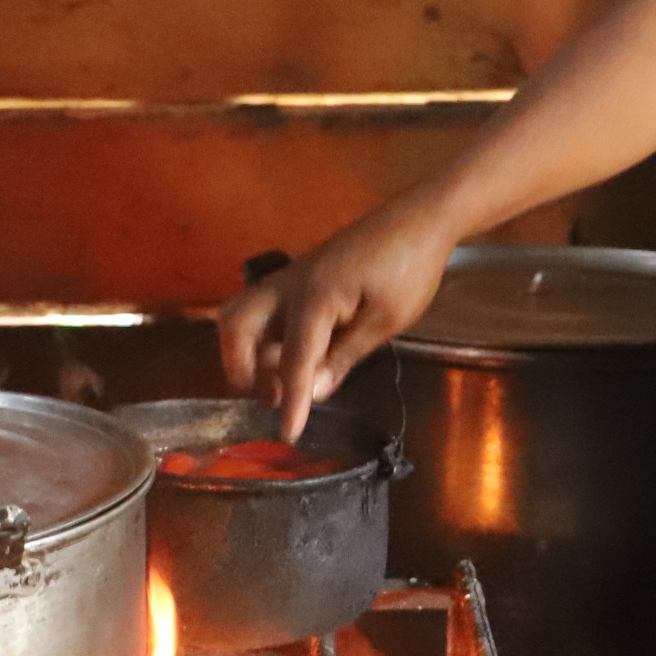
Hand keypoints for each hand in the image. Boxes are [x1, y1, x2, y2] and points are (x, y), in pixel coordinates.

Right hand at [214, 195, 458, 441]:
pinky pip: (262, 309)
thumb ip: (344, 356)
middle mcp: (290, 284)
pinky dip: (264, 337)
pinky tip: (293, 358)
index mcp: (316, 296)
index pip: (294, 359)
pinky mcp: (298, 277)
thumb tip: (311, 392)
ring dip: (247, 352)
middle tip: (270, 398)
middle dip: (241, 368)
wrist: (419, 220)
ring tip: (279, 382)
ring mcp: (290, 278)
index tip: (287, 435)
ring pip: (241, 314)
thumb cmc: (409, 268)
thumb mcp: (386, 320)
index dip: (290, 400)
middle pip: (236, 325)